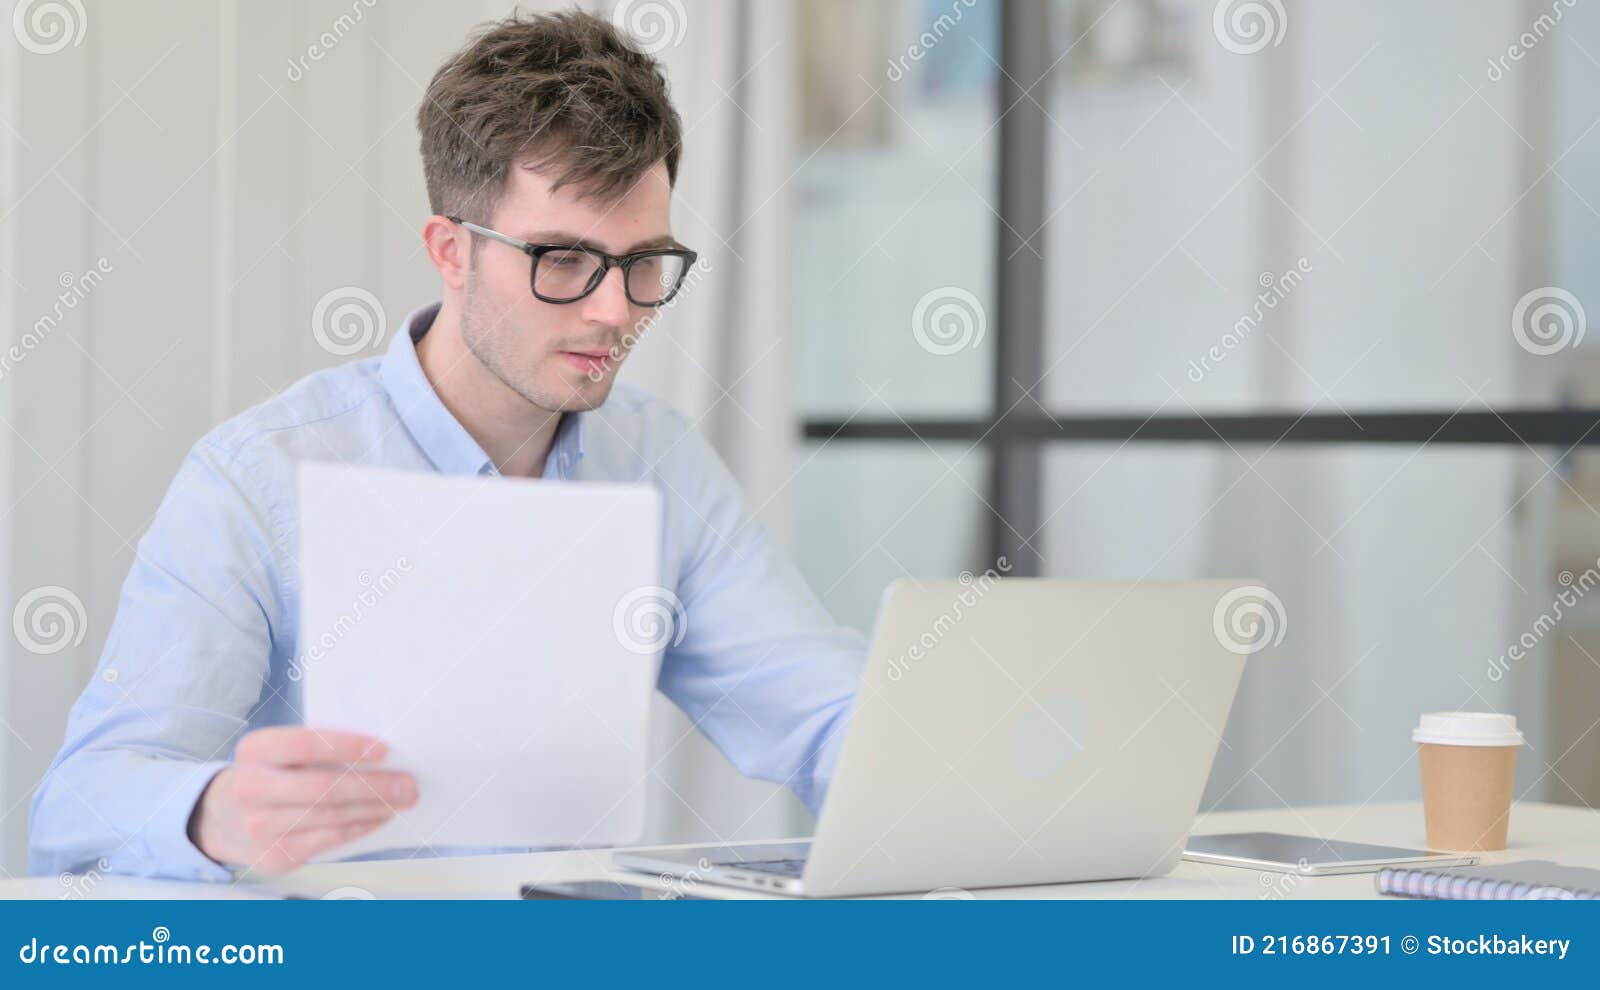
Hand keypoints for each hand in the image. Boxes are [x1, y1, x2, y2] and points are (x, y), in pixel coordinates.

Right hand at [188, 727, 417, 872]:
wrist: (224, 818)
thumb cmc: (271, 774)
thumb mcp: (279, 751)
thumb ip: (318, 748)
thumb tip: (381, 755)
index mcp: (254, 750)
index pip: (304, 743)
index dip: (346, 746)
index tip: (384, 750)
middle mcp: (251, 788)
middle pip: (323, 787)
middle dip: (373, 786)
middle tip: (408, 784)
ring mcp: (259, 827)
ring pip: (330, 817)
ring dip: (374, 809)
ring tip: (402, 800)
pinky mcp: (274, 855)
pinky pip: (328, 840)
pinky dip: (360, 828)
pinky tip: (379, 818)